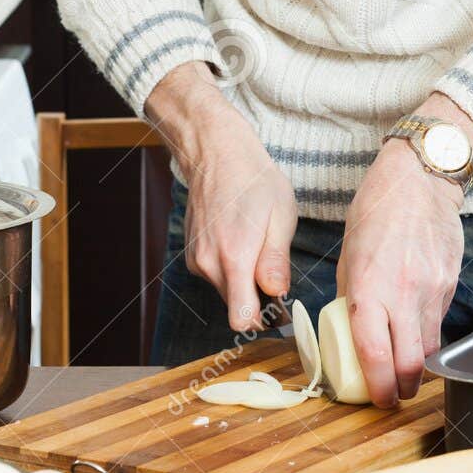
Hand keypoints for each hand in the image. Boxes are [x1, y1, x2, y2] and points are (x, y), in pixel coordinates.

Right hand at [145, 61, 297, 331]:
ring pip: (226, 290)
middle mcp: (209, 263)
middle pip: (236, 305)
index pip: (241, 318)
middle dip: (257, 295)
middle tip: (274, 264)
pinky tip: (240, 237)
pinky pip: (216, 274)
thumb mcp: (280, 216)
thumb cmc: (254, 179)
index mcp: (234, 257)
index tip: (279, 309)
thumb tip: (278, 293)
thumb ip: (276, 261)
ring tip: (256, 242)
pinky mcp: (191, 254)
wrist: (216, 153)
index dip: (263, 319)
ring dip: (243, 279)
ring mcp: (196, 259)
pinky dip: (230, 266)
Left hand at [337, 140, 464, 406]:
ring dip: (418, 367)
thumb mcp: (349, 256)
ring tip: (406, 371)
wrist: (419, 181)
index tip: (376, 398)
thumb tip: (353, 331)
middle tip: (394, 395)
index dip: (378, 387)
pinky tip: (416, 328)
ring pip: (430, 348)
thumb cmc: (376, 212)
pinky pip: (439, 321)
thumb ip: (353, 297)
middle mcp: (404, 293)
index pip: (376, 354)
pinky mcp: (451, 282)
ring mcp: (432, 289)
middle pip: (411, 364)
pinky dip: (427, 334)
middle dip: (403, 389)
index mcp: (370, 287)